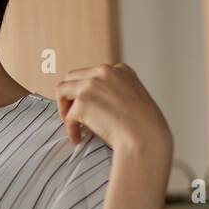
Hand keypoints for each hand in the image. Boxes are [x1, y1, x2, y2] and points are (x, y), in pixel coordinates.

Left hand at [54, 63, 171, 161]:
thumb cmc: (145, 126)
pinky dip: (70, 129)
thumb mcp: (135, 97)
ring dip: (63, 107)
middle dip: (70, 95)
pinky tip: (78, 138)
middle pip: (72, 77)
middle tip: (73, 113)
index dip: (86, 90)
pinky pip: (67, 116)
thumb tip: (94, 101)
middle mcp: (104, 72)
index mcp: (120, 70)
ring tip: (71, 123)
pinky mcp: (82, 102)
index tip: (87, 104)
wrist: (147, 138)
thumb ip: (115, 92)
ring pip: (61, 89)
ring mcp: (91, 85)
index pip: (92, 73)